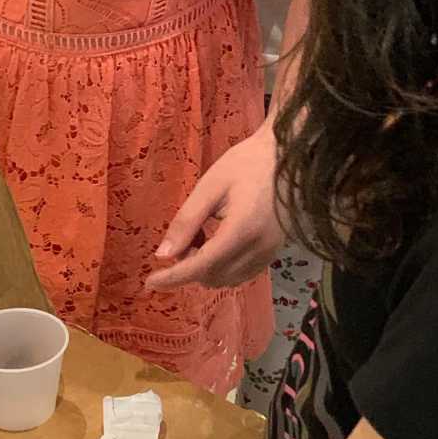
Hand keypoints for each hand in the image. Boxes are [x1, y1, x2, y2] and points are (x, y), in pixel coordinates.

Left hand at [147, 125, 279, 292]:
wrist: (286, 155)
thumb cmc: (246, 163)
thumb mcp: (209, 186)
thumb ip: (186, 221)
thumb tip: (163, 255)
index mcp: (242, 229)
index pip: (202, 266)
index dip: (174, 277)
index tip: (151, 282)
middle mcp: (259, 248)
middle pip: (214, 277)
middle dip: (190, 266)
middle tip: (183, 238)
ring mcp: (270, 253)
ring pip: (227, 279)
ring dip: (206, 268)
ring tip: (200, 236)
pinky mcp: (274, 252)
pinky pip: (242, 273)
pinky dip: (222, 267)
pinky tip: (217, 242)